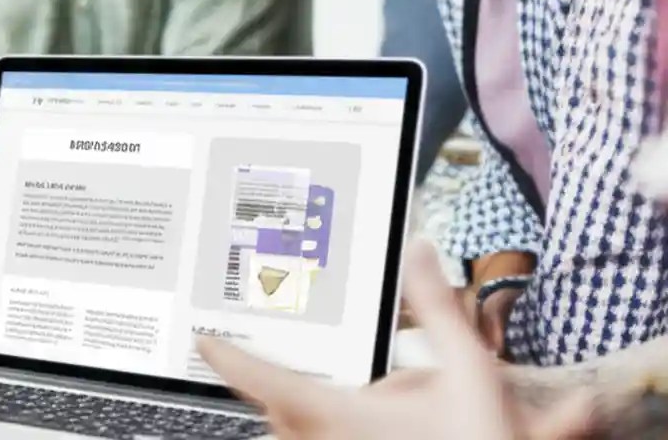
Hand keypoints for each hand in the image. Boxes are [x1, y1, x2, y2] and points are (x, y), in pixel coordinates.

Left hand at [199, 243, 596, 439]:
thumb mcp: (470, 370)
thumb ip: (437, 309)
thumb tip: (417, 253)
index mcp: (341, 415)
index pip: (265, 379)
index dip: (229, 358)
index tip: (205, 342)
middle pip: (276, 409)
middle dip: (271, 384)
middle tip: (261, 360)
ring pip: (294, 431)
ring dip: (298, 411)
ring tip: (332, 398)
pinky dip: (314, 428)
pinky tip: (369, 426)